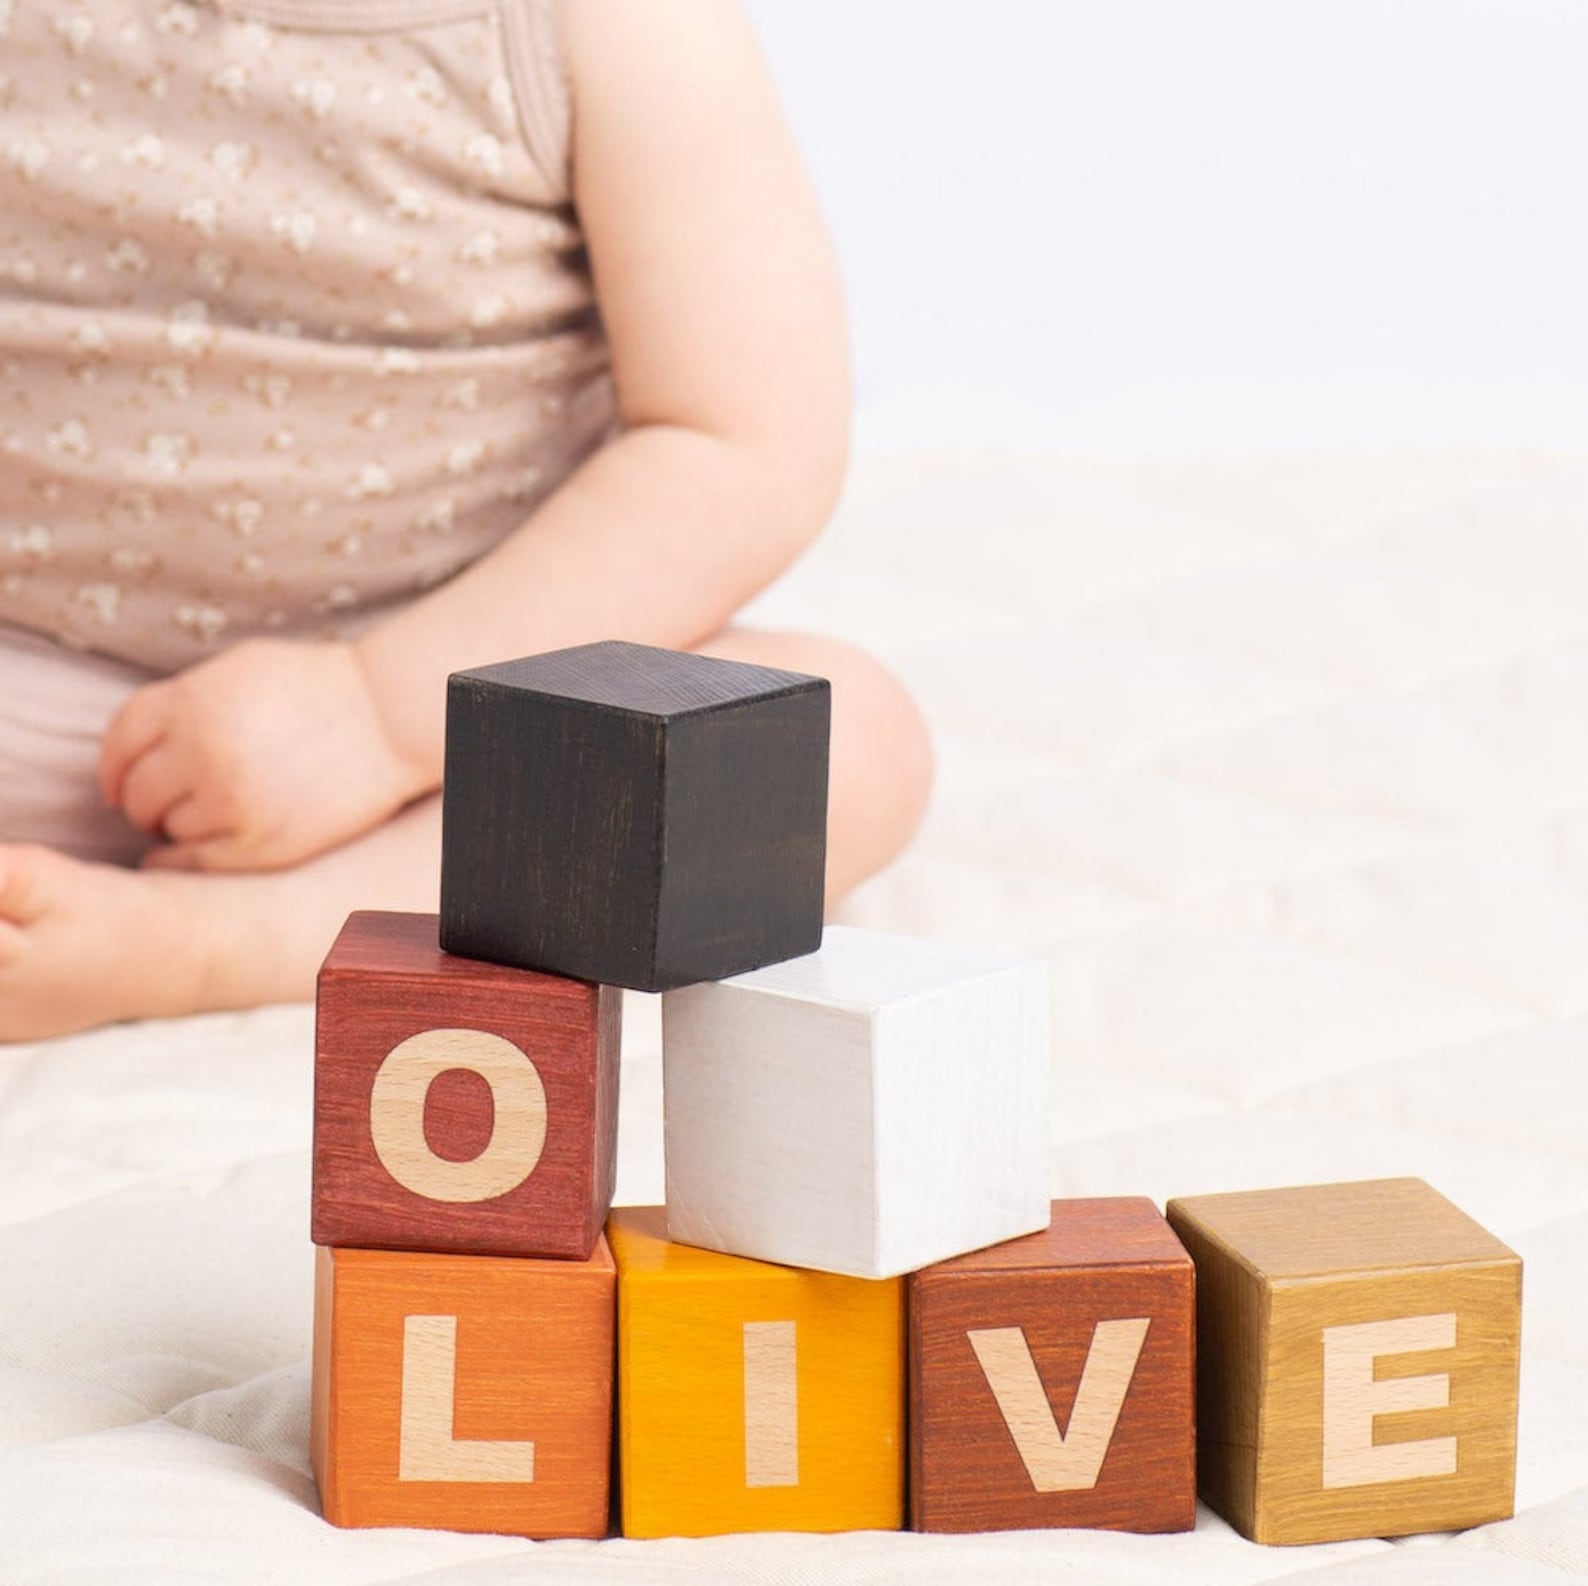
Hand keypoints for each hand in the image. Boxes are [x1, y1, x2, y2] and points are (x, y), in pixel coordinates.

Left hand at [99, 638, 432, 870]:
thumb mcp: (240, 670)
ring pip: (166, 827)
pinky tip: (190, 854)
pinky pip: (196, 863)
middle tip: (163, 807)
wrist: (390, 719)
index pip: (121, 741)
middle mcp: (204, 750)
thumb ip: (184, 700)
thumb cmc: (319, 690)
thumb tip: (135, 745)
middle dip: (144, 801)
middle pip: (137, 791)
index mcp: (193, 701)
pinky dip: (183, 861)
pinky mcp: (261, 843)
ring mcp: (232, 800)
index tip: (117, 786)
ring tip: (205, 819)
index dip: (113, 768)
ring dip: (175, 827)